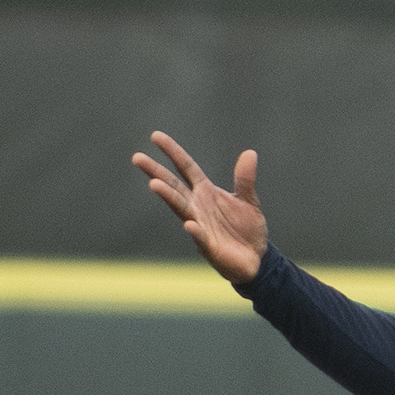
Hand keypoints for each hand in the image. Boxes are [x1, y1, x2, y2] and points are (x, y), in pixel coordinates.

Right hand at [132, 132, 267, 285]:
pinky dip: (195, 230)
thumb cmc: (246, 229)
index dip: (173, 152)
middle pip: (173, 185)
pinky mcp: (208, 246)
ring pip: (181, 208)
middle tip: (137, 158)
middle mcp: (198, 206)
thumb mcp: (249, 200)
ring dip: (168, 196)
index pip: (186, 167)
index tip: (156, 136)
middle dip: (156, 172)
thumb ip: (245, 179)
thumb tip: (250, 153)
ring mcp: (200, 225)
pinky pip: (200, 237)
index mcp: (206, 192)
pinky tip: (189, 224)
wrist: (256, 258)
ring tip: (154, 184)